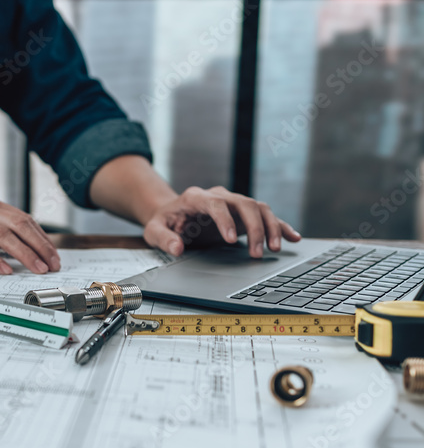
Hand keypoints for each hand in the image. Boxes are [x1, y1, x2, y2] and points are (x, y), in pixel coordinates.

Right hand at [0, 193, 60, 274]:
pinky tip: (5, 270)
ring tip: (37, 268)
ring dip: (24, 253)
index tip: (53, 255)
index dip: (41, 237)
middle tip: (53, 264)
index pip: (22, 218)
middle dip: (40, 245)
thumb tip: (18, 248)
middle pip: (18, 224)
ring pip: (2, 235)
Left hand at [143, 186, 300, 257]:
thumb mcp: (154, 230)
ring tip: (275, 249)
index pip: (215, 204)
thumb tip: (177, 248)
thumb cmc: (164, 221)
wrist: (171, 212)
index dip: (225, 220)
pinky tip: (293, 237)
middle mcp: (218, 195)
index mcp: (196, 197)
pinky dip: (279, 226)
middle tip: (257, 253)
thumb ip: (164, 238)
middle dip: (254, 228)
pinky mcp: (243, 213)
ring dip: (270, 228)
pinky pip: (265, 216)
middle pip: (244, 204)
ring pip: (259, 208)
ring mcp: (233, 202)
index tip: (231, 240)